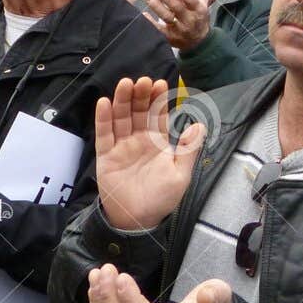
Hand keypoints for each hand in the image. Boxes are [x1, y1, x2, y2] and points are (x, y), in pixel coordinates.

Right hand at [94, 77, 205, 230]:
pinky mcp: (106, 156)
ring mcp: (121, 146)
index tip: (159, 83)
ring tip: (124, 84)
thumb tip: (199, 125)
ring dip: (121, 101)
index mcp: (158, 143)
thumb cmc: (161, 199)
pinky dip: (103, 119)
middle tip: (141, 80)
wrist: (137, 221)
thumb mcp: (180, 175)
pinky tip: (104, 102)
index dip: (158, 99)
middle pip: (138, 112)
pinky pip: (104, 134)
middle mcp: (139, 140)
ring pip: (120, 118)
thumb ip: (188, 150)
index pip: (157, 116)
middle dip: (139, 95)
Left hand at [144, 0, 211, 51]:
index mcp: (199, 8)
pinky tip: (144, 14)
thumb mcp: (201, 0)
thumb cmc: (198, 14)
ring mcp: (181, 30)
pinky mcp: (171, 38)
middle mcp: (190, 20)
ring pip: (167, 18)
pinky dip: (151, 23)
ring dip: (156, 6)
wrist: (199, 40)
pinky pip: (160, 31)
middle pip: (177, 7)